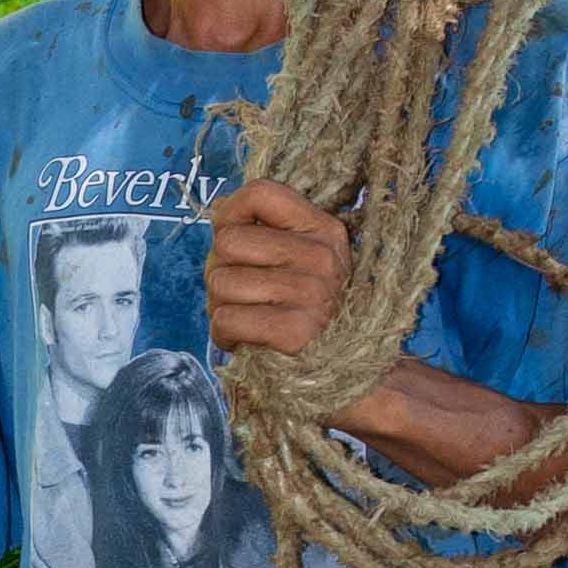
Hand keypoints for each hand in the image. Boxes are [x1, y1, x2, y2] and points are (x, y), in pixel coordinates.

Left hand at [207, 179, 354, 355]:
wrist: (348, 374)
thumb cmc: (311, 313)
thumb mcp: (306, 260)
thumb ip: (268, 232)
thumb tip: (221, 211)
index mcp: (324, 230)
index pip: (261, 193)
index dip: (231, 213)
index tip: (230, 236)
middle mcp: (321, 257)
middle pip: (228, 242)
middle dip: (219, 271)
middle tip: (239, 294)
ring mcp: (310, 294)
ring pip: (221, 283)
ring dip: (220, 306)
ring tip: (244, 318)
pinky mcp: (294, 332)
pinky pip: (225, 319)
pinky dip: (224, 334)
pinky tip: (243, 339)